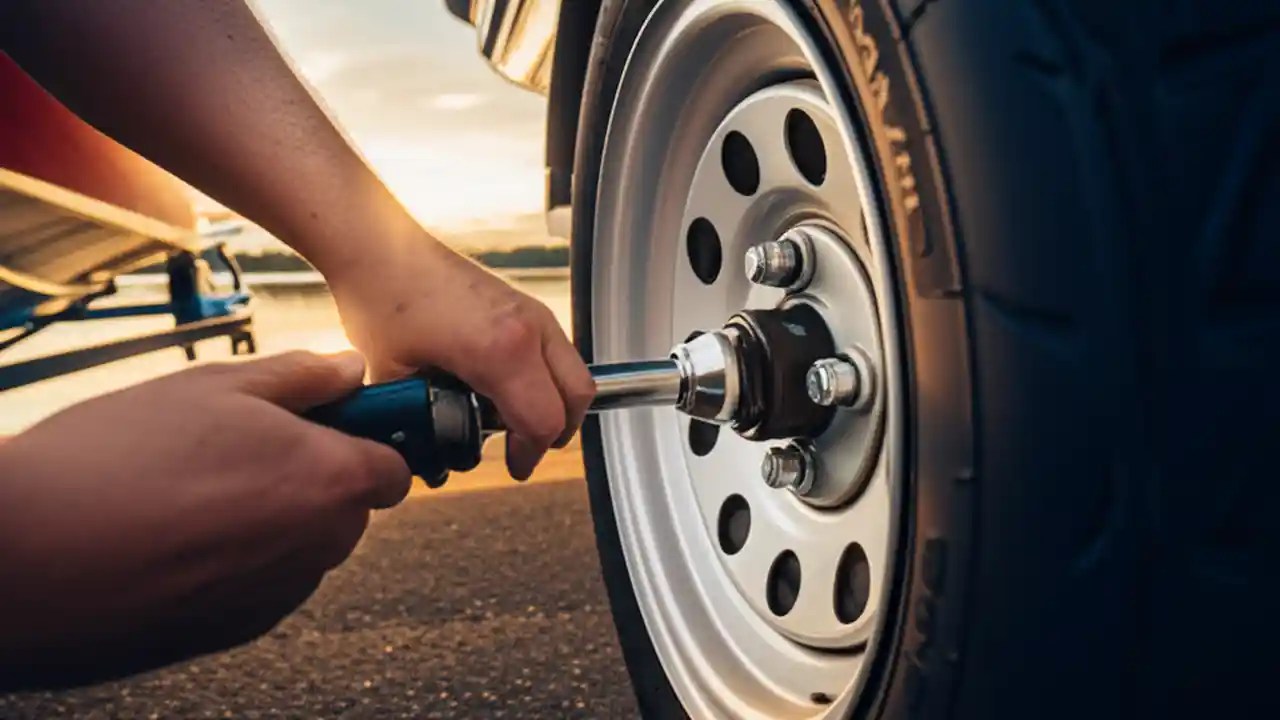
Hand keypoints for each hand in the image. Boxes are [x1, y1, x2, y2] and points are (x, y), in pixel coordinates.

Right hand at [0, 351, 409, 689]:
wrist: (30, 560)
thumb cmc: (121, 458)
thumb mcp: (215, 386)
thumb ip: (301, 376)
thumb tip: (350, 370)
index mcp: (330, 482)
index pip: (393, 468)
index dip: (365, 439)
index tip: (330, 421)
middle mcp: (319, 549)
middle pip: (345, 509)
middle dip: (312, 477)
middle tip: (239, 445)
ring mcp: (277, 597)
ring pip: (299, 547)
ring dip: (270, 520)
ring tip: (189, 489)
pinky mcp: (232, 632)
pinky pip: (257, 585)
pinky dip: (232, 561)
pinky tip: (171, 535)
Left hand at [326, 235, 594, 479]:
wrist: (380, 247)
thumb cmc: (383, 300)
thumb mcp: (396, 381)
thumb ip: (420, 427)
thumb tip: (431, 460)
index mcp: (502, 350)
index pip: (543, 422)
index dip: (529, 454)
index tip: (513, 466)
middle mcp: (529, 327)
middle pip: (577, 398)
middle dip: (553, 432)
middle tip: (520, 448)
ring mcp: (533, 311)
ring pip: (573, 373)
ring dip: (552, 403)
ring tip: (507, 417)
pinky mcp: (525, 304)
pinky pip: (557, 351)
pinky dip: (544, 378)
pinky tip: (501, 385)